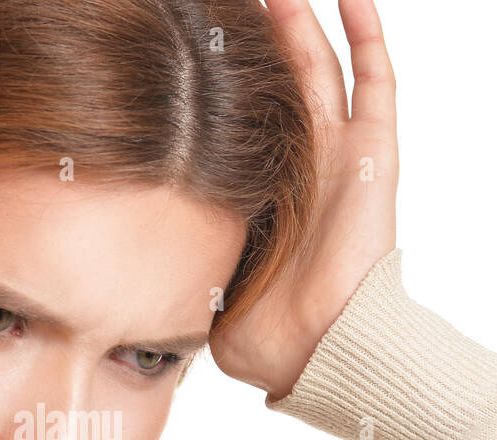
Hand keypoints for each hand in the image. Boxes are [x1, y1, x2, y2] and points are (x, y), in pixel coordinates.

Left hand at [209, 0, 397, 400]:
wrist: (316, 347)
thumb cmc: (263, 332)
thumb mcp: (203, 281)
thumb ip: (176, 255)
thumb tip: (120, 254)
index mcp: (265, 190)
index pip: (240, 119)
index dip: (219, 81)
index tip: (187, 44)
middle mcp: (304, 164)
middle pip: (279, 80)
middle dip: (257, 36)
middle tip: (233, 2)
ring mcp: (342, 154)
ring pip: (319, 67)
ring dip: (301, 22)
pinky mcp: (376, 154)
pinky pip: (376, 82)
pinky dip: (367, 35)